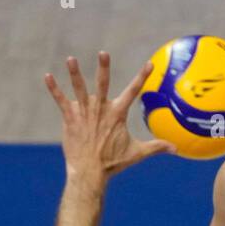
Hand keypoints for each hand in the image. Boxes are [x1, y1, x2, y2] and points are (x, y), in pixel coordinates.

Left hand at [43, 52, 175, 188]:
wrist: (89, 173)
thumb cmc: (113, 163)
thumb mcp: (137, 153)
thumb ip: (156, 147)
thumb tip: (177, 149)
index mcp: (117, 114)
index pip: (133, 91)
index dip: (142, 77)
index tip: (150, 64)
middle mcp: (100, 109)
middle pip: (103, 84)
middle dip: (103, 67)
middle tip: (103, 52)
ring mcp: (84, 113)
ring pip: (79, 88)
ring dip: (74, 73)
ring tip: (71, 59)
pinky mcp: (69, 119)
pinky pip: (60, 101)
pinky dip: (54, 89)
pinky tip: (47, 77)